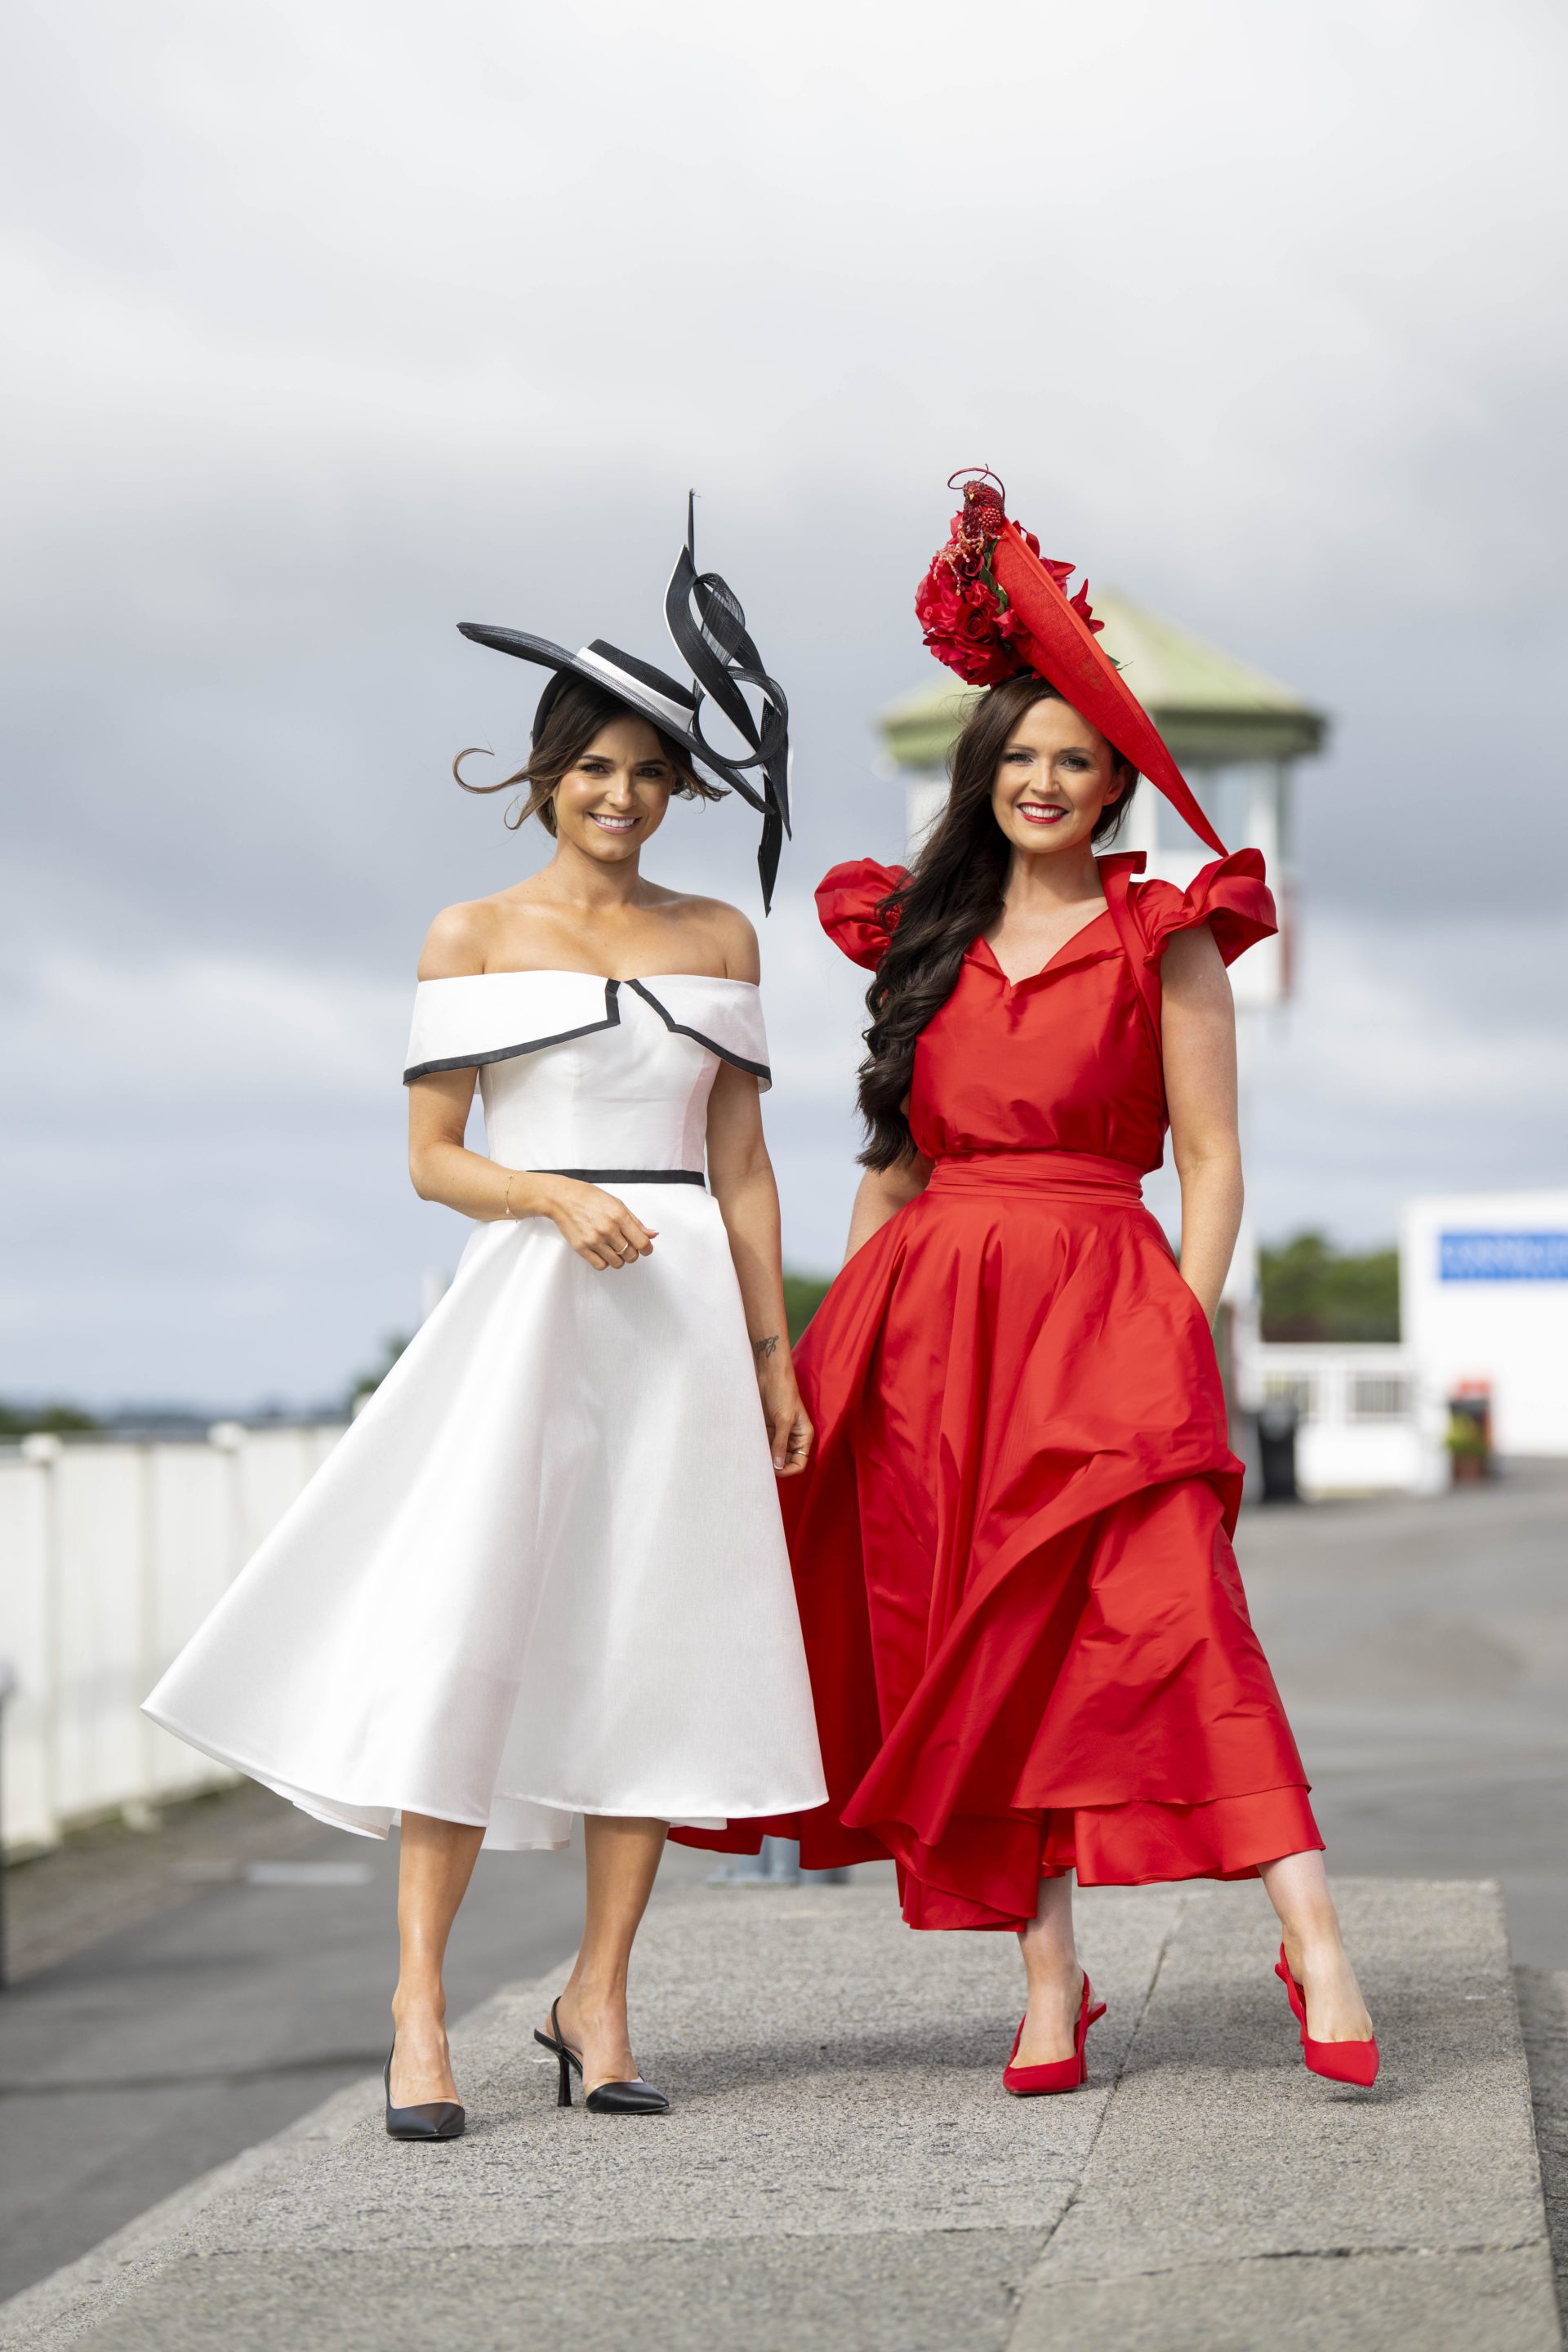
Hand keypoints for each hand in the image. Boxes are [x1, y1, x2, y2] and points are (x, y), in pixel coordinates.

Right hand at [537, 1177, 655, 1270]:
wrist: (562, 1198)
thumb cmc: (589, 1198)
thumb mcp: (617, 1204)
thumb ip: (636, 1222)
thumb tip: (652, 1235)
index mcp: (619, 1216)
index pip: (642, 1242)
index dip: (647, 1249)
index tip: (645, 1249)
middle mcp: (608, 1229)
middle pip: (631, 1255)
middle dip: (632, 1253)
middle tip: (627, 1246)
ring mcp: (594, 1240)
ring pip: (617, 1263)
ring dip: (619, 1259)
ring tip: (613, 1249)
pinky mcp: (581, 1248)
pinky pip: (601, 1265)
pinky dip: (605, 1262)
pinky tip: (603, 1252)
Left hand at [754, 1343, 812, 1475]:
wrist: (770, 1374)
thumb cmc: (783, 1392)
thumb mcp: (784, 1419)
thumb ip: (781, 1443)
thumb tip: (778, 1466)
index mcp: (803, 1436)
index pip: (799, 1463)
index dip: (788, 1470)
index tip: (773, 1469)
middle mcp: (792, 1438)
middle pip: (786, 1462)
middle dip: (775, 1466)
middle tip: (760, 1466)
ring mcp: (779, 1434)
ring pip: (773, 1454)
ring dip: (763, 1457)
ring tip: (753, 1457)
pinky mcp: (767, 1428)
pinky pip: (763, 1444)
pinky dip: (757, 1448)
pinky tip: (749, 1448)